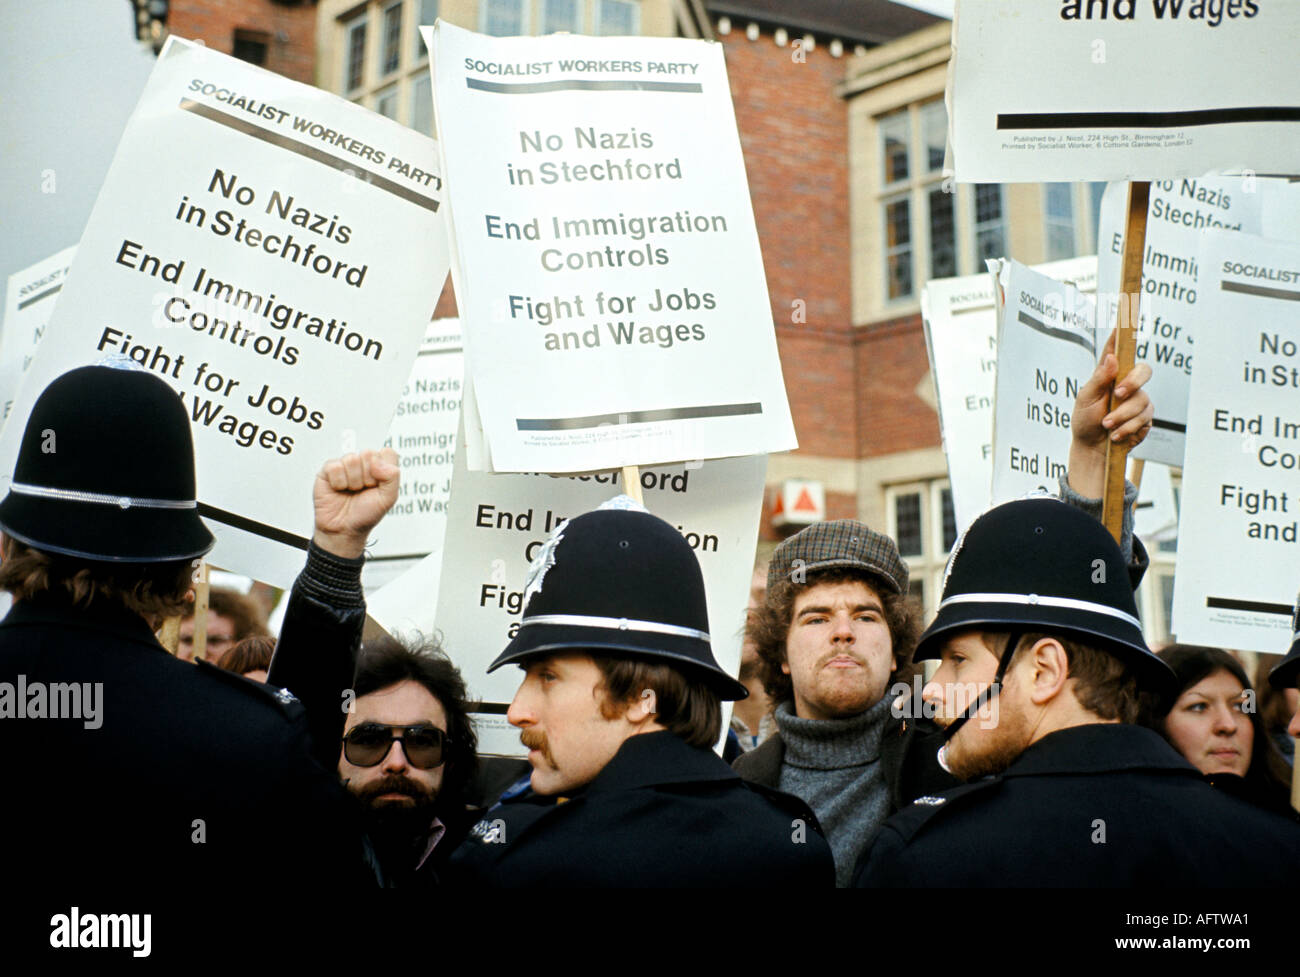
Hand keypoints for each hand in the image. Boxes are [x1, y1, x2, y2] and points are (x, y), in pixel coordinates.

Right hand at [312, 449, 400, 558]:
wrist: (344, 529)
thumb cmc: (366, 514)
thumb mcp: (388, 498)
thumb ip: (392, 477)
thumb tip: (377, 461)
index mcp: (380, 467)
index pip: (387, 452)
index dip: (384, 469)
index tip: (379, 484)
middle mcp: (363, 464)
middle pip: (369, 453)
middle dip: (368, 477)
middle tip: (364, 489)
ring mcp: (346, 465)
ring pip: (351, 459)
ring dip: (353, 481)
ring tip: (352, 491)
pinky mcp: (329, 470)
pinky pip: (335, 466)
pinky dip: (339, 482)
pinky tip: (339, 489)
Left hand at [1067, 328, 1153, 497]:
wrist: (1092, 448)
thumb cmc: (1084, 420)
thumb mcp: (1085, 399)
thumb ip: (1099, 379)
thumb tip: (1111, 358)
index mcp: (1109, 374)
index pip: (1118, 348)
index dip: (1124, 332)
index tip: (1126, 314)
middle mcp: (1126, 383)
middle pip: (1144, 370)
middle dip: (1133, 382)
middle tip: (1118, 395)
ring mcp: (1138, 399)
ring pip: (1141, 400)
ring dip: (1121, 415)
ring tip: (1106, 425)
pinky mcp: (1145, 416)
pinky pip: (1144, 417)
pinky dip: (1127, 427)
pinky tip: (1115, 434)